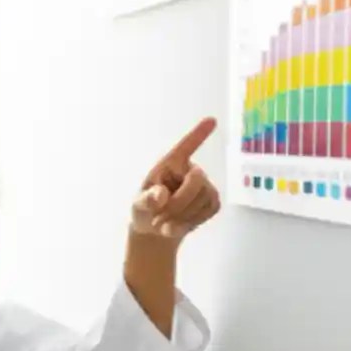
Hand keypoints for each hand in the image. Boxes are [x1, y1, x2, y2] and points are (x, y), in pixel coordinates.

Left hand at [130, 117, 220, 240]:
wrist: (155, 231)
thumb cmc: (145, 210)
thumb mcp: (138, 207)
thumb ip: (146, 201)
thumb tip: (160, 195)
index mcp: (169, 164)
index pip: (186, 146)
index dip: (198, 134)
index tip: (212, 119)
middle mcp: (190, 170)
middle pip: (197, 180)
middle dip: (180, 202)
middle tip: (159, 219)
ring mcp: (205, 185)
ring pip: (205, 198)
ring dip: (184, 217)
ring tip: (164, 226)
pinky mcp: (212, 201)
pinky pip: (211, 209)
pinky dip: (193, 222)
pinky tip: (178, 226)